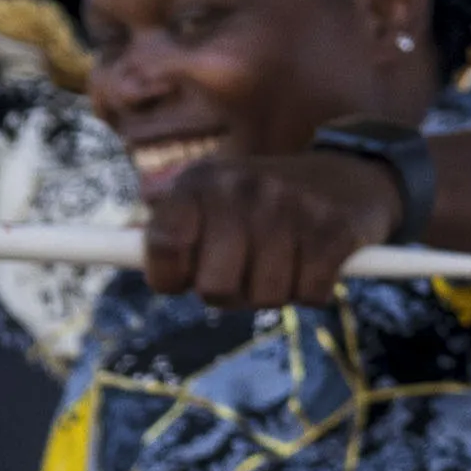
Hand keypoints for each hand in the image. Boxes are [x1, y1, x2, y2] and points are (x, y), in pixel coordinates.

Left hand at [138, 150, 402, 309]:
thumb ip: (171, 230)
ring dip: (277, 293)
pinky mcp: (334, 229)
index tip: (188, 276)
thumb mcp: (216, 200)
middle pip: (215, 287)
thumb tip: (115, 251)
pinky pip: (309, 294)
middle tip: (249, 271)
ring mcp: (290, 207)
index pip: (161, 246)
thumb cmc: (268, 204)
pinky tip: (319, 263)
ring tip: (287, 262)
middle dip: (233, 292)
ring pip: (266, 297)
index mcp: (202, 181)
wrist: (355, 173)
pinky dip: (314, 291)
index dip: (172, 277)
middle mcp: (242, 188)